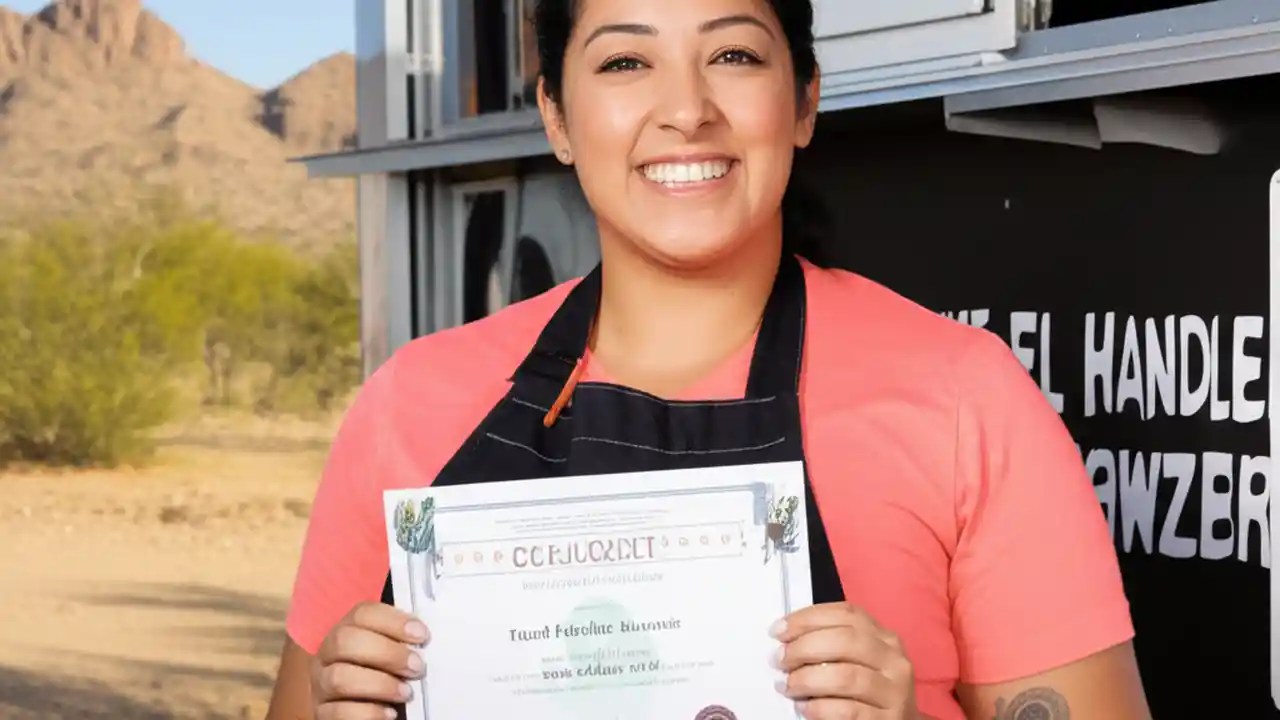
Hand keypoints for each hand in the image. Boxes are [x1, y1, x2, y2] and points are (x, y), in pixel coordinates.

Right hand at [310, 601, 429, 718]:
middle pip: (345, 641)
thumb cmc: (385, 675)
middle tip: (417, 667)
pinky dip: (368, 713)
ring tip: (406, 693)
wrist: (367, 708)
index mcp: (346, 631)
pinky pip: (338, 712)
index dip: (393, 621)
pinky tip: (389, 714)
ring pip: (339, 678)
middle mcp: (327, 655)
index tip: (422, 636)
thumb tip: (424, 637)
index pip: (362, 613)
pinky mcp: (322, 714)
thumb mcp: (392, 653)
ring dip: (379, 684)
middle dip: (387, 653)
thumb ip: (403, 642)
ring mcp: (320, 685)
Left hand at [770, 602, 918, 719]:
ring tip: (787, 686)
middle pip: (846, 641)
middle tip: (778, 660)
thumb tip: (785, 637)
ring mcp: (894, 692)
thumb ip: (831, 644)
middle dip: (804, 647)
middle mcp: (893, 660)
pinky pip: (847, 710)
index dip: (808, 618)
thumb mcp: (858, 660)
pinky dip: (819, 708)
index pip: (846, 614)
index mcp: (883, 637)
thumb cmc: (867, 690)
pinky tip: (804, 707)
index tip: (778, 630)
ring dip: (807, 679)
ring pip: (846, 677)